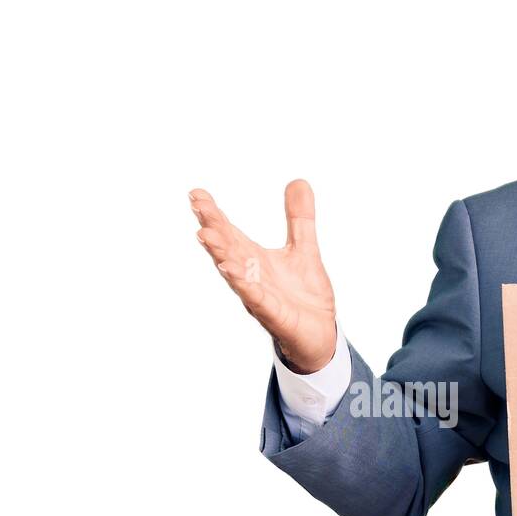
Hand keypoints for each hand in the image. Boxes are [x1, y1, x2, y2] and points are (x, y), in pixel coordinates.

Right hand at [191, 179, 336, 373]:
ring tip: (206, 235)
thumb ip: (300, 218)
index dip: (214, 215)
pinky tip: (231, 270)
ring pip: (235, 272)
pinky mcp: (273, 314)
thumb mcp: (305, 248)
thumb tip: (298, 182)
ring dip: (220, 254)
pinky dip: (243, 284)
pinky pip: (255, 297)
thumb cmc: (304, 295)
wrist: (320, 333)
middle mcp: (251, 276)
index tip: (196, 194)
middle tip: (197, 206)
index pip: (230, 233)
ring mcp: (259, 296)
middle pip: (227, 248)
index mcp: (255, 259)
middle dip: (212, 228)